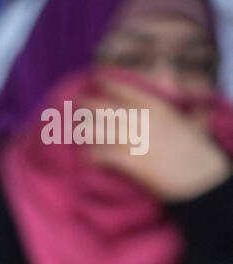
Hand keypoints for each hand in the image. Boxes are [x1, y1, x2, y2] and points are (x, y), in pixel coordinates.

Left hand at [81, 75, 231, 199]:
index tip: (93, 79)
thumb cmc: (196, 150)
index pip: (122, 88)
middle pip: (104, 108)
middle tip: (75, 106)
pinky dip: (91, 156)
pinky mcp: (129, 161)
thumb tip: (191, 98)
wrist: (198, 175)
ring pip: (99, 130)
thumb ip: (184, 107)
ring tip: (77, 132)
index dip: (105, 83)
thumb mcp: (189, 121)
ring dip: (85, 132)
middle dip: (86, 106)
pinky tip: (85, 157)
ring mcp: (134, 139)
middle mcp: (141, 118)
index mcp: (154, 105)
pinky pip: (102, 155)